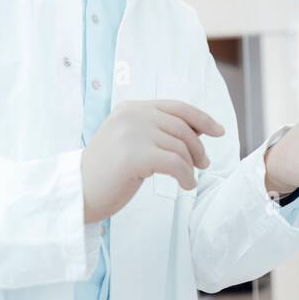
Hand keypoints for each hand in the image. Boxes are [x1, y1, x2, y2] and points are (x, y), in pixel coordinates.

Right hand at [81, 100, 224, 222]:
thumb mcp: (133, 141)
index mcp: (131, 108)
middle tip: (203, 164)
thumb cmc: (109, 171)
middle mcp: (132, 115)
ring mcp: (132, 133)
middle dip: (198, 147)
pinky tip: (185, 185)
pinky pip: (175, 164)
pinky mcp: (135, 155)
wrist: (79, 192)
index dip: (202, 118)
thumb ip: (160, 131)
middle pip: (182, 127)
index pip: (177, 107)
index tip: (218, 130)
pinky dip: (186, 176)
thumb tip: (201, 129)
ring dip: (190, 166)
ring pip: (180, 147)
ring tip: (188, 178)